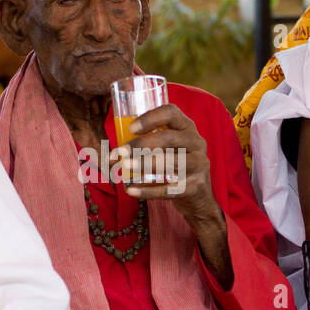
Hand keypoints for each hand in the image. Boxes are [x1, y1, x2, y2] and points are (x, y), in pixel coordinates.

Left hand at [115, 104, 219, 228]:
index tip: (130, 128)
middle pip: (168, 138)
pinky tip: (130, 190)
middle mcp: (196, 142)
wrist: (199, 195)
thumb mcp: (168, 148)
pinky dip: (148, 191)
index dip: (150, 118)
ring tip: (125, 167)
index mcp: (186, 127)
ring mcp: (198, 165)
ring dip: (145, 164)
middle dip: (141, 144)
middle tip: (120, 152)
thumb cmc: (175, 164)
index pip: (171, 113)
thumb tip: (111, 155)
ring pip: (171, 163)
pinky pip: (169, 189)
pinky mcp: (194, 186)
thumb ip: (146, 145)